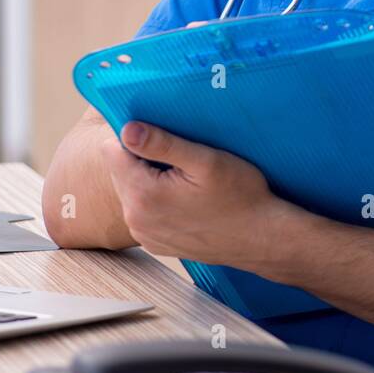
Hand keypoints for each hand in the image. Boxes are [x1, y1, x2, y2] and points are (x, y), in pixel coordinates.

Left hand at [101, 120, 297, 271]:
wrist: (261, 238)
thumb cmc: (241, 197)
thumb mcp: (206, 161)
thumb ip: (162, 144)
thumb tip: (127, 129)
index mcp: (142, 194)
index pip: (112, 149)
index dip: (136, 137)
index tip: (164, 140)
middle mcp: (136, 217)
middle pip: (119, 170)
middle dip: (143, 159)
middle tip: (181, 161)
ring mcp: (144, 234)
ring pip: (130, 190)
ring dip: (149, 180)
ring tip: (186, 181)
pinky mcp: (155, 242)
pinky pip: (143, 211)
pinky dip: (157, 201)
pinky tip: (185, 201)